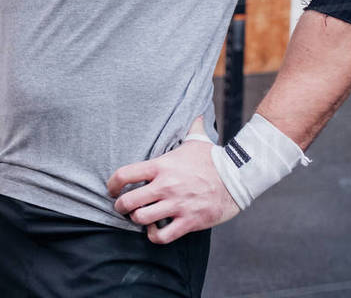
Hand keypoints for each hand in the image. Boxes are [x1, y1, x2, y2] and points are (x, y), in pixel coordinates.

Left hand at [106, 115, 240, 243]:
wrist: (238, 177)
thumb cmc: (214, 159)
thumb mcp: (197, 140)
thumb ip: (191, 127)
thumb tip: (198, 113)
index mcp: (162, 166)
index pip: (125, 174)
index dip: (112, 184)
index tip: (112, 189)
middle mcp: (166, 185)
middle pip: (128, 202)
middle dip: (121, 206)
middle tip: (123, 207)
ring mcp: (177, 204)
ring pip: (141, 219)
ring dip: (138, 220)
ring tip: (141, 217)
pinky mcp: (189, 221)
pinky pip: (162, 236)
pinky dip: (154, 235)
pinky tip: (156, 229)